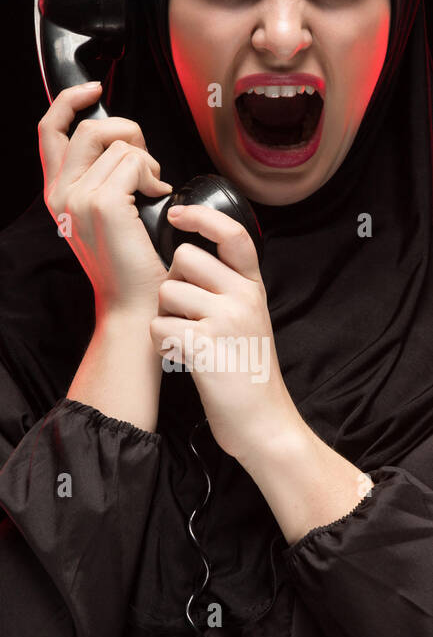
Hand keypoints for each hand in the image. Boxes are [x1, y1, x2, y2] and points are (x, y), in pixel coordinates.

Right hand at [38, 82, 172, 320]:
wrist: (135, 306)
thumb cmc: (131, 264)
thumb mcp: (107, 213)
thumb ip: (102, 176)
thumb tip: (123, 142)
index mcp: (57, 193)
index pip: (50, 129)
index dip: (70, 100)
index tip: (93, 89)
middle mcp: (61, 193)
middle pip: (91, 127)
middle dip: (129, 133)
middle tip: (147, 168)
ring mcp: (79, 197)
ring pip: (119, 143)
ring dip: (147, 161)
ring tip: (153, 192)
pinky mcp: (104, 203)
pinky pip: (135, 161)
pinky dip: (153, 174)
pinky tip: (157, 199)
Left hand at [149, 203, 295, 463]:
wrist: (264, 423)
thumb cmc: (249, 375)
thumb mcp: (251, 321)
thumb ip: (229, 288)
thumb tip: (185, 259)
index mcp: (254, 288)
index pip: (233, 234)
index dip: (201, 217)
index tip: (177, 213)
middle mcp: (243, 298)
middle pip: (183, 259)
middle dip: (173, 284)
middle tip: (186, 317)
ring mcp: (226, 321)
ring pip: (166, 292)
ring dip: (165, 317)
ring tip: (187, 341)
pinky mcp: (206, 347)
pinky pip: (159, 326)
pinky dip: (162, 345)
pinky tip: (182, 359)